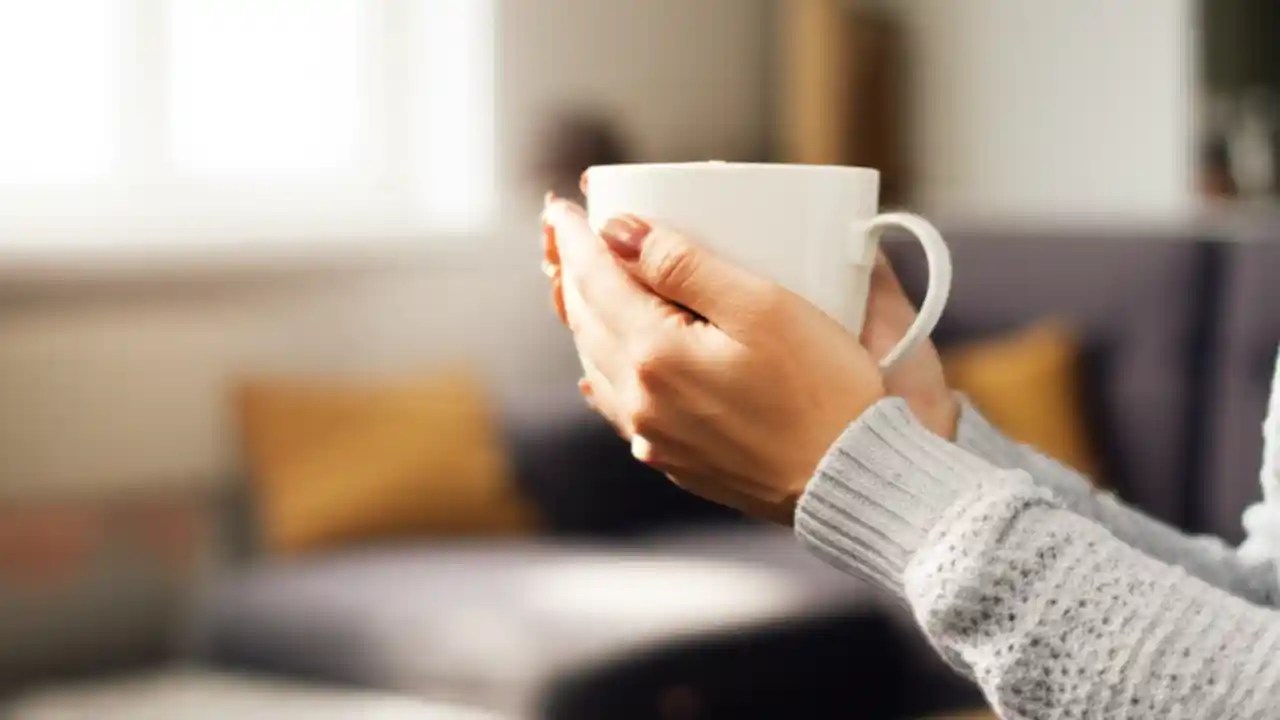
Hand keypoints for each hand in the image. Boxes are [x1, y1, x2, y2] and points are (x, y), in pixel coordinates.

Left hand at [544, 206, 958, 440]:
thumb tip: (620, 233)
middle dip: (572, 273)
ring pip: (597, 364)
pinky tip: (609, 362)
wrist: (850, 480)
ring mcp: (654, 436)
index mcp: (654, 353)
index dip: (574, 238)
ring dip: (586, 319)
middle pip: (586, 322)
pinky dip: (607, 367)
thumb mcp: (762, 306)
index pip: (593, 280)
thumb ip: (684, 265)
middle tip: (567, 236)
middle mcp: (640, 400)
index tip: (560, 208)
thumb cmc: (822, 390)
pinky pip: (620, 403)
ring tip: (587, 285)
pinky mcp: (676, 459)